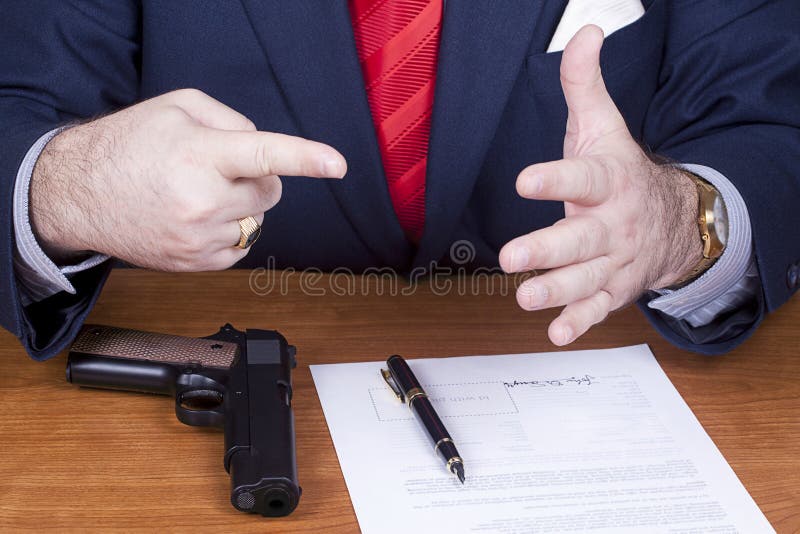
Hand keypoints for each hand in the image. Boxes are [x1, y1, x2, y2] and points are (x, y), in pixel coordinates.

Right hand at [30, 89, 345, 270]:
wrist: (76, 194)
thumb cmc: (126, 145)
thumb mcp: (176, 108)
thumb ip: (230, 120)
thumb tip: (264, 146)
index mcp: (198, 154)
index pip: (262, 154)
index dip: (305, 158)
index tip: (337, 164)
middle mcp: (202, 200)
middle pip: (269, 192)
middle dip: (258, 179)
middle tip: (222, 169)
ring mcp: (198, 237)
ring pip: (256, 222)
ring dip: (241, 207)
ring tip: (198, 193)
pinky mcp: (194, 263)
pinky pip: (240, 247)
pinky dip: (229, 231)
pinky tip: (196, 217)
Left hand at [499, 26, 701, 345]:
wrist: (674, 220)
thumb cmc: (622, 172)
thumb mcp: (604, 127)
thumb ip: (584, 86)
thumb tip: (584, 33)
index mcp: (608, 181)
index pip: (582, 177)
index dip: (555, 179)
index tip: (526, 180)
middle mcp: (613, 224)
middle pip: (581, 239)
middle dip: (548, 249)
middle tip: (512, 256)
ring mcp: (614, 260)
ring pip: (586, 279)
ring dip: (557, 292)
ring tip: (526, 298)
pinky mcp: (613, 288)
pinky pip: (597, 309)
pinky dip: (579, 322)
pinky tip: (556, 333)